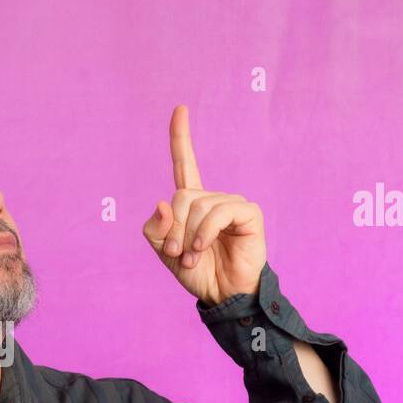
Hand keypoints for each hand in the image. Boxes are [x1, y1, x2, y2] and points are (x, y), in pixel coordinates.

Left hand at [141, 105, 267, 305]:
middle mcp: (212, 198)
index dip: (181, 137)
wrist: (221, 293)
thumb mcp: (165, 252)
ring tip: (191, 257)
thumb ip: (155, 229)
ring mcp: (231, 203)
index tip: (180, 109)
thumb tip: (162, 203)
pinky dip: (205, 232)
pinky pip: (219, 212)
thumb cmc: (197, 272)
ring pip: (198, 205)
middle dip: (174, 227)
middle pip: (182, 195)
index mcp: (192, 202)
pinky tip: (202, 249)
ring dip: (189, 236)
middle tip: (177, 252)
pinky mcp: (248, 213)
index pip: (185, 163)